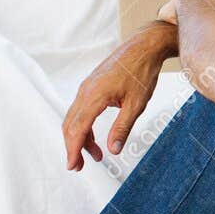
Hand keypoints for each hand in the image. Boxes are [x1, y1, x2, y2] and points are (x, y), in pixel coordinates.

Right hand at [62, 25, 171, 169]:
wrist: (144, 47)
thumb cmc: (142, 72)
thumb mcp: (136, 104)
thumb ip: (122, 127)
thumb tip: (113, 151)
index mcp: (94, 96)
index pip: (77, 129)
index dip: (73, 149)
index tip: (72, 166)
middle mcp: (85, 91)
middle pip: (70, 125)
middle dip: (73, 147)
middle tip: (79, 166)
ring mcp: (86, 87)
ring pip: (74, 117)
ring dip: (80, 137)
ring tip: (95, 155)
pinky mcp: (91, 85)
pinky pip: (80, 109)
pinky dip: (83, 125)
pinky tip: (94, 136)